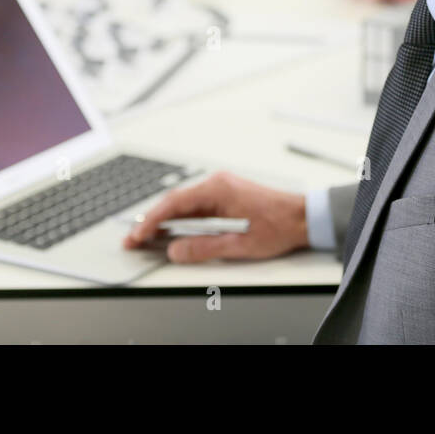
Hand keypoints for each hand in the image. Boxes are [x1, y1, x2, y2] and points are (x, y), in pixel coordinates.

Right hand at [121, 171, 308, 262]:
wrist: (302, 216)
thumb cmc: (277, 225)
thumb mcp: (238, 244)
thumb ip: (203, 248)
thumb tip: (175, 251)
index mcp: (218, 189)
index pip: (174, 203)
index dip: (152, 220)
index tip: (137, 235)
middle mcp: (217, 183)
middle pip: (175, 202)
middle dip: (152, 222)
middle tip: (133, 240)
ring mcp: (221, 188)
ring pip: (184, 204)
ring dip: (165, 221)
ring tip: (146, 239)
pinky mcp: (225, 196)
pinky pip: (195, 206)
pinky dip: (180, 219)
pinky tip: (171, 232)